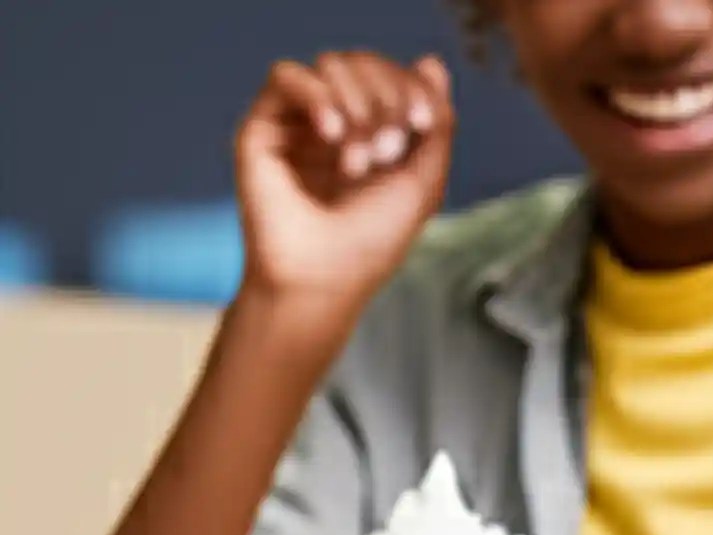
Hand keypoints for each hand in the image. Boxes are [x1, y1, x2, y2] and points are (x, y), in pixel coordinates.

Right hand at [234, 51, 455, 306]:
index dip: (413, 87)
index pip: (393, 75)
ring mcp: (297, 125)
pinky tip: (333, 134)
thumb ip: (436, 122)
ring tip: (358, 159)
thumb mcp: (423, 180)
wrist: (321, 281)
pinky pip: (286, 76)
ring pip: (330, 65)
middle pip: (364, 63)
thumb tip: (431, 62)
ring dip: (357, 103)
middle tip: (388, 148)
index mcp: (372, 132)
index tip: (422, 124)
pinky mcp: (261, 130)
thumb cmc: (371, 243)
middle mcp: (335, 123)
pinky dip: (317, 97)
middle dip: (387, 96)